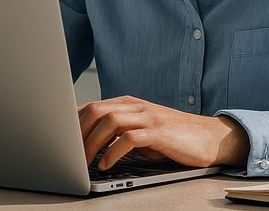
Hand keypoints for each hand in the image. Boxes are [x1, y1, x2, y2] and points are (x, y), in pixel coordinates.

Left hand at [77, 95, 248, 169]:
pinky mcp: (159, 132)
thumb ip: (119, 133)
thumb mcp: (142, 132)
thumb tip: (90, 146)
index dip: (72, 123)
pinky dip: (113, 152)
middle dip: (77, 133)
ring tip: (84, 162)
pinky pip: (129, 138)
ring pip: (109, 121)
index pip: (91, 106)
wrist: (209, 137)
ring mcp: (148, 117)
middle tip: (68, 154)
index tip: (59, 140)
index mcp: (128, 104)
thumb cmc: (173, 137)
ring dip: (91, 143)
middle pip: (95, 110)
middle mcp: (136, 106)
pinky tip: (106, 164)